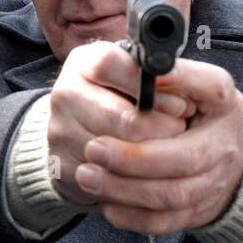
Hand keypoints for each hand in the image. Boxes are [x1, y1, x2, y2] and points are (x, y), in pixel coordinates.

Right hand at [46, 41, 195, 205]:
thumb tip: (178, 89)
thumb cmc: (119, 97)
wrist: (80, 131)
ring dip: (152, 154)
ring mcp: (60, 132)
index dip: (152, 86)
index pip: (112, 66)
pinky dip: (135, 177)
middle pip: (122, 118)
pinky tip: (146, 168)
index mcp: (83, 63)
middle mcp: (65, 93)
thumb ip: (152, 75)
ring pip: (119, 152)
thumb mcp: (134, 75)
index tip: (179, 104)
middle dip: (162, 128)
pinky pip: (109, 179)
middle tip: (182, 130)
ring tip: (167, 147)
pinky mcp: (63, 166)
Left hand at [77, 56, 242, 233]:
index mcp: (222, 98)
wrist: (218, 152)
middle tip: (93, 148)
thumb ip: (165, 72)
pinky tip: (104, 202)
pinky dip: (130, 215)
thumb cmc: (187, 107)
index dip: (174, 87)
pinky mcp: (195, 210)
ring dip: (123, 188)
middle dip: (134, 157)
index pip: (211, 87)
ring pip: (169, 196)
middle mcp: (224, 141)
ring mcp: (214, 181)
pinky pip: (161, 222)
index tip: (137, 88)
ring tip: (86, 175)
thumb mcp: (176, 78)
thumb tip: (143, 68)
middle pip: (185, 158)